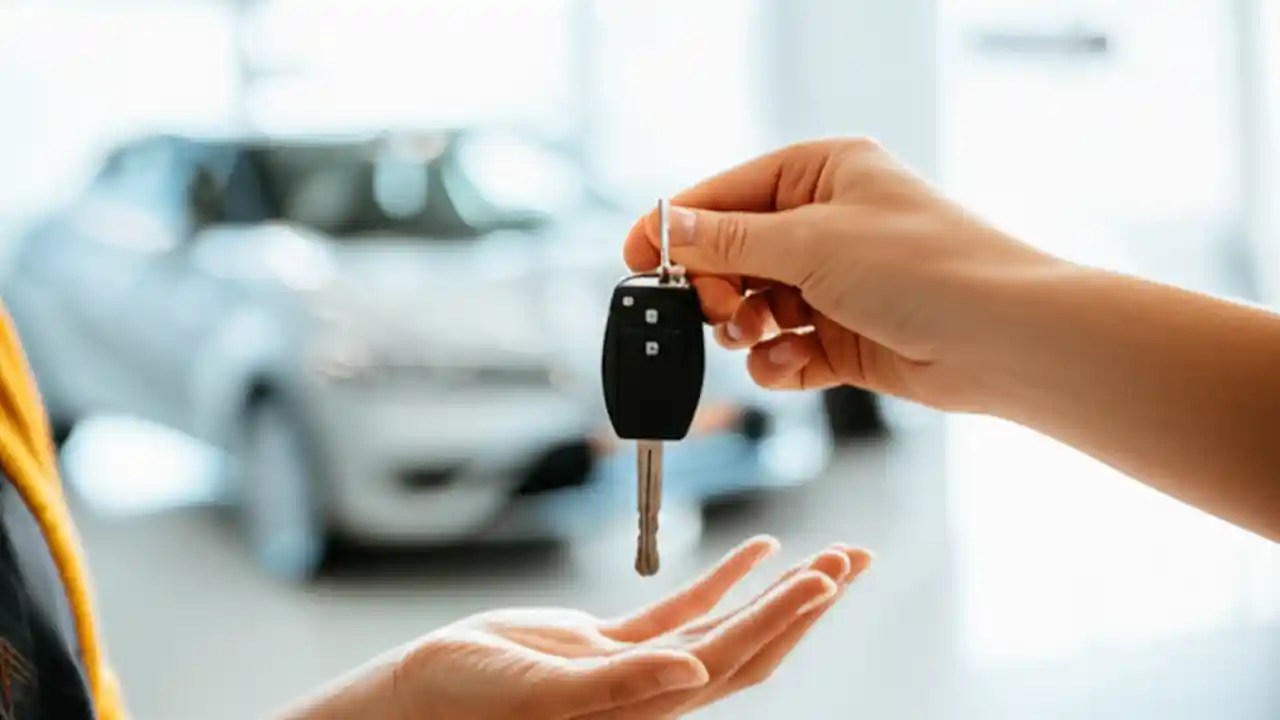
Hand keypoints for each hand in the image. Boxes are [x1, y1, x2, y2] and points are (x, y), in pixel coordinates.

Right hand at [282, 537, 870, 719]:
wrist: (428, 695)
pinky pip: (682, 605)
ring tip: (827, 556)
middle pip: (753, 640)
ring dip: (778, 588)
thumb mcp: (549, 692)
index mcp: (655, 705)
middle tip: (854, 558)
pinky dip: (724, 579)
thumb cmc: (476, 702)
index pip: (740, 657)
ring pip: (729, 621)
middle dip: (807, 601)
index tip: (827, 578)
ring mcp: (641, 664)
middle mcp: (661, 687)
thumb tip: (697, 671)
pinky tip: (757, 551)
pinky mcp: (613, 642)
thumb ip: (625, 684)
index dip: (787, 619)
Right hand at [623, 138, 1059, 411]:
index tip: (636, 258)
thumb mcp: (811, 242)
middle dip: (717, 288)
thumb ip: (729, 242)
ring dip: (745, 328)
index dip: (677, 228)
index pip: (727, 195)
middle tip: (714, 310)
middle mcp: (828, 222)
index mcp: (823, 173)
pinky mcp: (847, 335)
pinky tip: (789, 366)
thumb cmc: (926, 268)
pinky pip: (787, 349)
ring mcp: (838, 281)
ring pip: (756, 306)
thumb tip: (667, 227)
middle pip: (734, 255)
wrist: (1001, 341)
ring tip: (756, 338)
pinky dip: (779, 362)